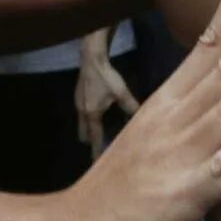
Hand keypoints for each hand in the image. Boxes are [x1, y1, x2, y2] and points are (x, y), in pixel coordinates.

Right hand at [76, 31, 139, 155]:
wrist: (92, 58)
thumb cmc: (106, 76)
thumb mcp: (121, 92)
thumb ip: (130, 106)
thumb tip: (142, 118)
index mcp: (92, 114)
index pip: (94, 137)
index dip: (96, 150)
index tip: (97, 162)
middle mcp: (82, 112)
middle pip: (84, 134)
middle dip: (91, 142)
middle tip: (102, 148)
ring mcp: (78, 104)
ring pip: (82, 125)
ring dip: (90, 131)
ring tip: (102, 135)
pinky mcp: (78, 97)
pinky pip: (82, 116)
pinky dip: (89, 121)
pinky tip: (99, 117)